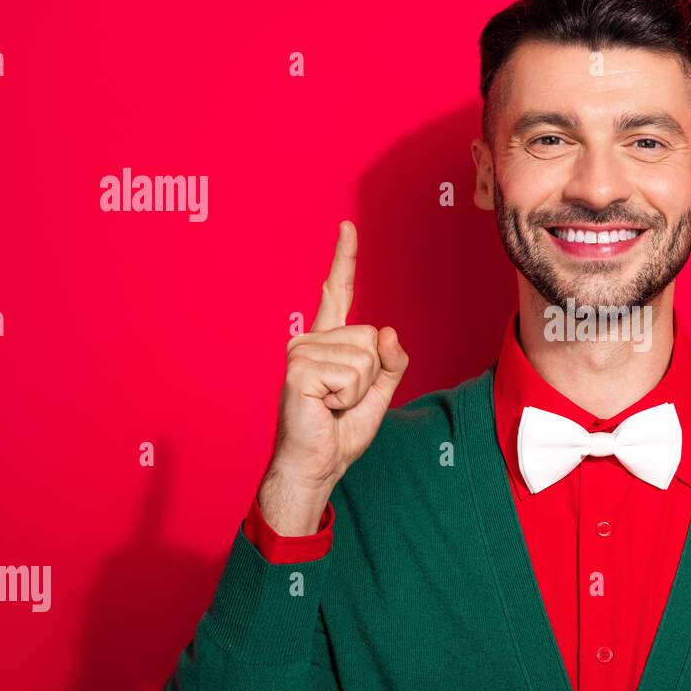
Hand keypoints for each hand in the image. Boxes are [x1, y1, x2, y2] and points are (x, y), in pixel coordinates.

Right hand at [258, 220, 408, 535]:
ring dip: (359, 389)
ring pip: (365, 356)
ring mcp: (301, 352)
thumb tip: (387, 332)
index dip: (344, 259)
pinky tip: (325, 407)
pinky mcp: (299, 369)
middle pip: (371, 337)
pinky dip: (348, 397)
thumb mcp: (380, 393)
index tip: (347, 226)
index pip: (338, 292)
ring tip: (333, 404)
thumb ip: (392, 363)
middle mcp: (310, 339)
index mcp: (328, 341)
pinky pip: (352, 373)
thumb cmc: (341, 431)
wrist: (316, 464)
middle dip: (371, 374)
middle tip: (343, 399)